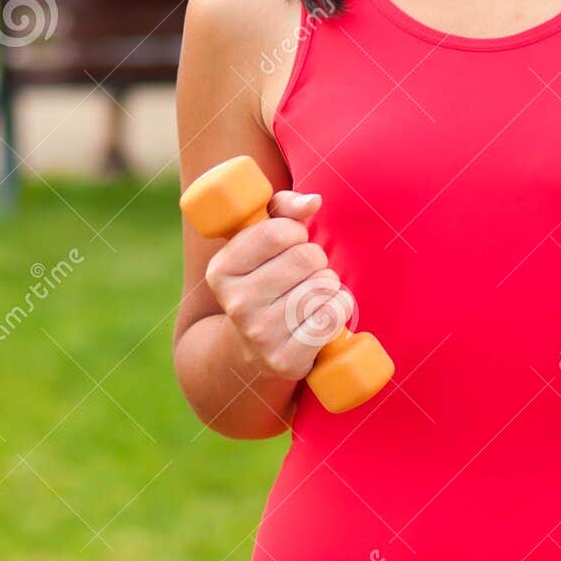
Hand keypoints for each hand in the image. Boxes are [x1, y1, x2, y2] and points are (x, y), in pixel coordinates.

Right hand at [204, 189, 354, 382]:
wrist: (252, 348)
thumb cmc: (265, 279)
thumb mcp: (260, 240)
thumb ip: (283, 209)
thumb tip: (312, 202)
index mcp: (222, 269)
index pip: (277, 232)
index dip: (295, 232)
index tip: (291, 241)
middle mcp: (236, 303)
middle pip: (306, 258)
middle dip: (315, 258)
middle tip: (304, 272)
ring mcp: (260, 334)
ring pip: (324, 285)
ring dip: (328, 284)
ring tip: (311, 293)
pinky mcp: (285, 358)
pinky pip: (334, 315)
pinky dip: (339, 307)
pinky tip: (323, 313)